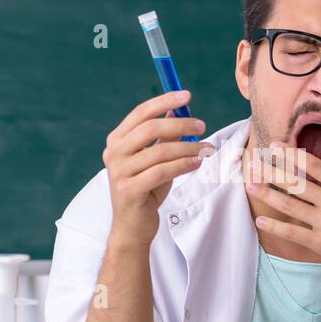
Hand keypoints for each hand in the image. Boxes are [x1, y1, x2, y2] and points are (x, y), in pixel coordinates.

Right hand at [103, 90, 212, 247]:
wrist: (133, 226)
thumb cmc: (146, 189)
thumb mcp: (155, 159)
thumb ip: (163, 137)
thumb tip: (178, 110)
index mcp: (117, 141)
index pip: (141, 113)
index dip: (164, 101)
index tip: (186, 95)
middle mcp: (114, 153)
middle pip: (150, 129)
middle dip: (180, 124)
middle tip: (201, 126)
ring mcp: (119, 172)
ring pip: (160, 151)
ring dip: (188, 148)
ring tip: (206, 149)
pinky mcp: (129, 190)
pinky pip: (162, 171)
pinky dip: (183, 165)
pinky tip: (197, 163)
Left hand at [248, 128, 320, 281]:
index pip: (314, 165)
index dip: (291, 154)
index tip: (275, 145)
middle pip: (296, 183)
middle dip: (272, 171)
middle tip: (254, 162)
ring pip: (290, 206)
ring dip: (267, 194)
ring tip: (250, 184)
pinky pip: (294, 233)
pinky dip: (276, 227)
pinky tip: (261, 219)